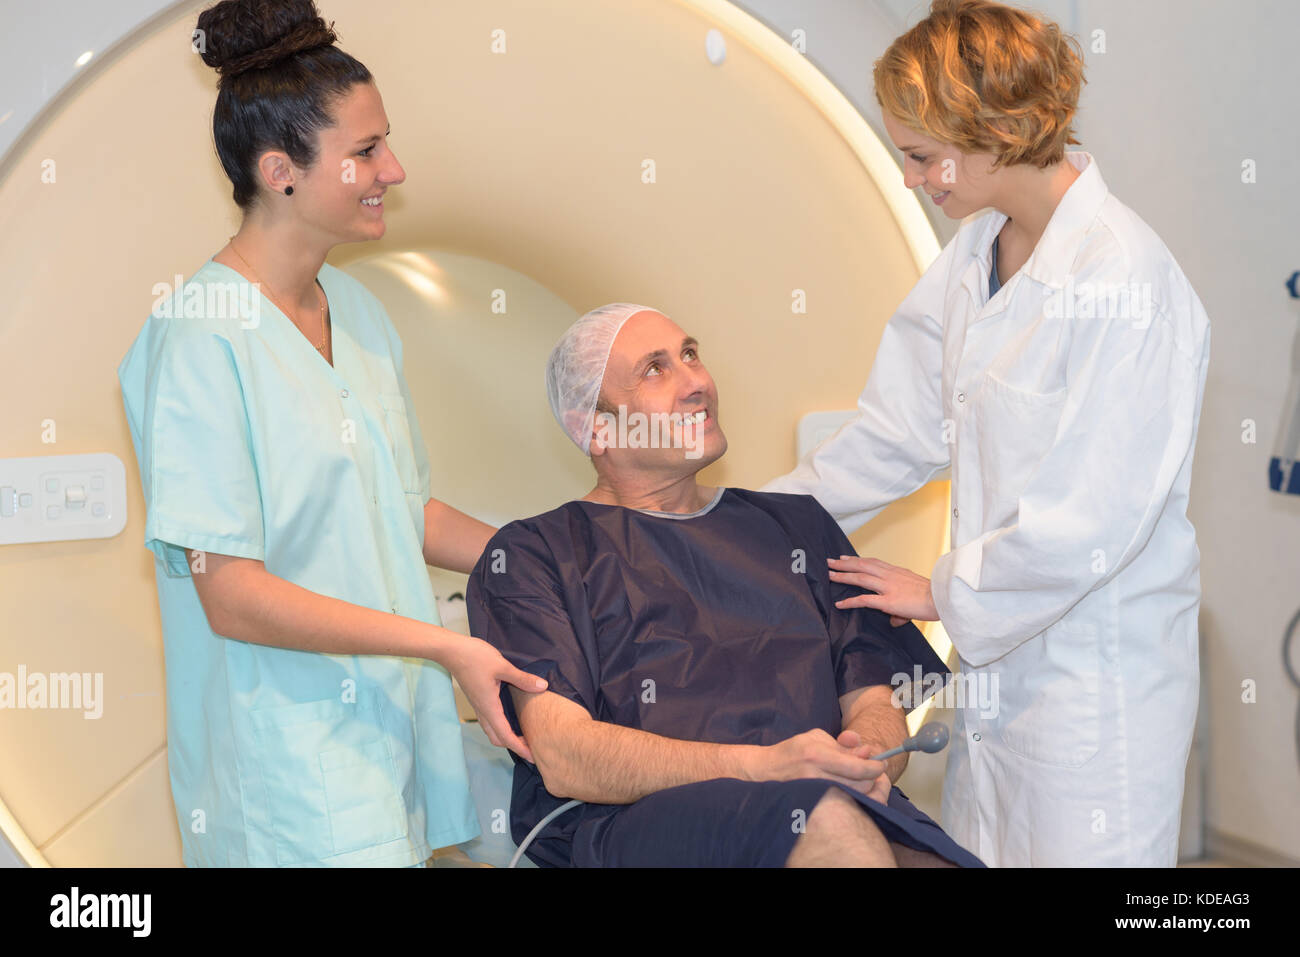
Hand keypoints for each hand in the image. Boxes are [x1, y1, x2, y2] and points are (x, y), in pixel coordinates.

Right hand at [445, 634, 546, 762]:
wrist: (451, 651)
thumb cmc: (475, 657)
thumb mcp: (502, 666)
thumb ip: (522, 679)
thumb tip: (542, 687)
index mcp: (489, 707)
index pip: (505, 735)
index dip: (520, 748)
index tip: (533, 757)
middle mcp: (483, 710)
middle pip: (497, 738)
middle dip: (514, 746)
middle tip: (532, 748)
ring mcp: (479, 706)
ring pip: (492, 730)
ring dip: (507, 737)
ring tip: (524, 736)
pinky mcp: (478, 699)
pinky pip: (490, 721)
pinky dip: (502, 727)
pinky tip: (512, 718)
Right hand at [755, 727, 888, 798]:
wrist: (765, 771)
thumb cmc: (793, 752)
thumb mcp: (817, 738)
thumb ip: (844, 745)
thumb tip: (867, 750)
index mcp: (817, 755)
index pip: (858, 768)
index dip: (875, 767)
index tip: (881, 764)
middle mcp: (815, 777)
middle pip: (860, 786)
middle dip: (870, 778)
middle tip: (870, 772)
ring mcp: (813, 794)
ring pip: (853, 798)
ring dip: (862, 789)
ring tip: (856, 780)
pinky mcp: (812, 806)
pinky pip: (842, 805)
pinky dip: (850, 798)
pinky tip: (845, 790)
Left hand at [828, 555, 938, 625]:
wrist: (941, 598)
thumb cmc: (933, 597)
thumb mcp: (915, 594)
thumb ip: (900, 606)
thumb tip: (894, 620)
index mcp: (897, 572)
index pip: (873, 562)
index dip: (858, 560)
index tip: (846, 558)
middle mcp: (889, 576)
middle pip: (862, 565)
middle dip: (845, 563)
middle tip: (831, 561)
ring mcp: (887, 587)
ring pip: (860, 578)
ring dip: (843, 576)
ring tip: (829, 575)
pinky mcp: (887, 601)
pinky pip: (864, 600)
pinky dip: (850, 602)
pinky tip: (839, 604)